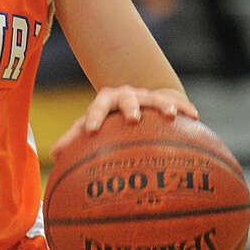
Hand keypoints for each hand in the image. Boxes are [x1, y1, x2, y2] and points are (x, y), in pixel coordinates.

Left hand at [50, 85, 197, 160]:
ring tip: (171, 115)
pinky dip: (185, 108)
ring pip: (154, 98)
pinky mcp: (165, 99)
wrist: (132, 102)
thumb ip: (73, 139)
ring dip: (163, 104)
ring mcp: (146, 96)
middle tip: (132, 119)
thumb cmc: (107, 120)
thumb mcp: (90, 126)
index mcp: (105, 101)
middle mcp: (125, 95)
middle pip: (126, 97)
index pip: (97, 107)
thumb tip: (54, 155)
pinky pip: (177, 102)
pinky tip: (195, 117)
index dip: (94, 117)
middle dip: (129, 107)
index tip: (92, 130)